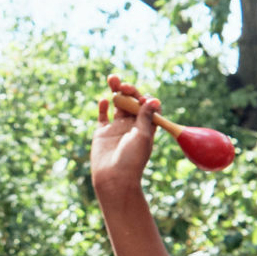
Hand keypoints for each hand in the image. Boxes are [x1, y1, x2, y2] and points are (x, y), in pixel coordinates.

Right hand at [92, 75, 156, 199]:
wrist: (113, 177)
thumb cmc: (132, 159)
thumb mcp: (142, 135)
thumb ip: (145, 117)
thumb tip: (153, 99)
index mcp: (147, 127)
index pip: (147, 106)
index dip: (144, 98)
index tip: (140, 98)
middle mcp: (132, 125)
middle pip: (132, 102)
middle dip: (129, 91)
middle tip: (123, 85)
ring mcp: (117, 128)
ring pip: (117, 105)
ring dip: (116, 92)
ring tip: (112, 78)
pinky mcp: (102, 132)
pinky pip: (103, 116)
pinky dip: (103, 107)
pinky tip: (104, 101)